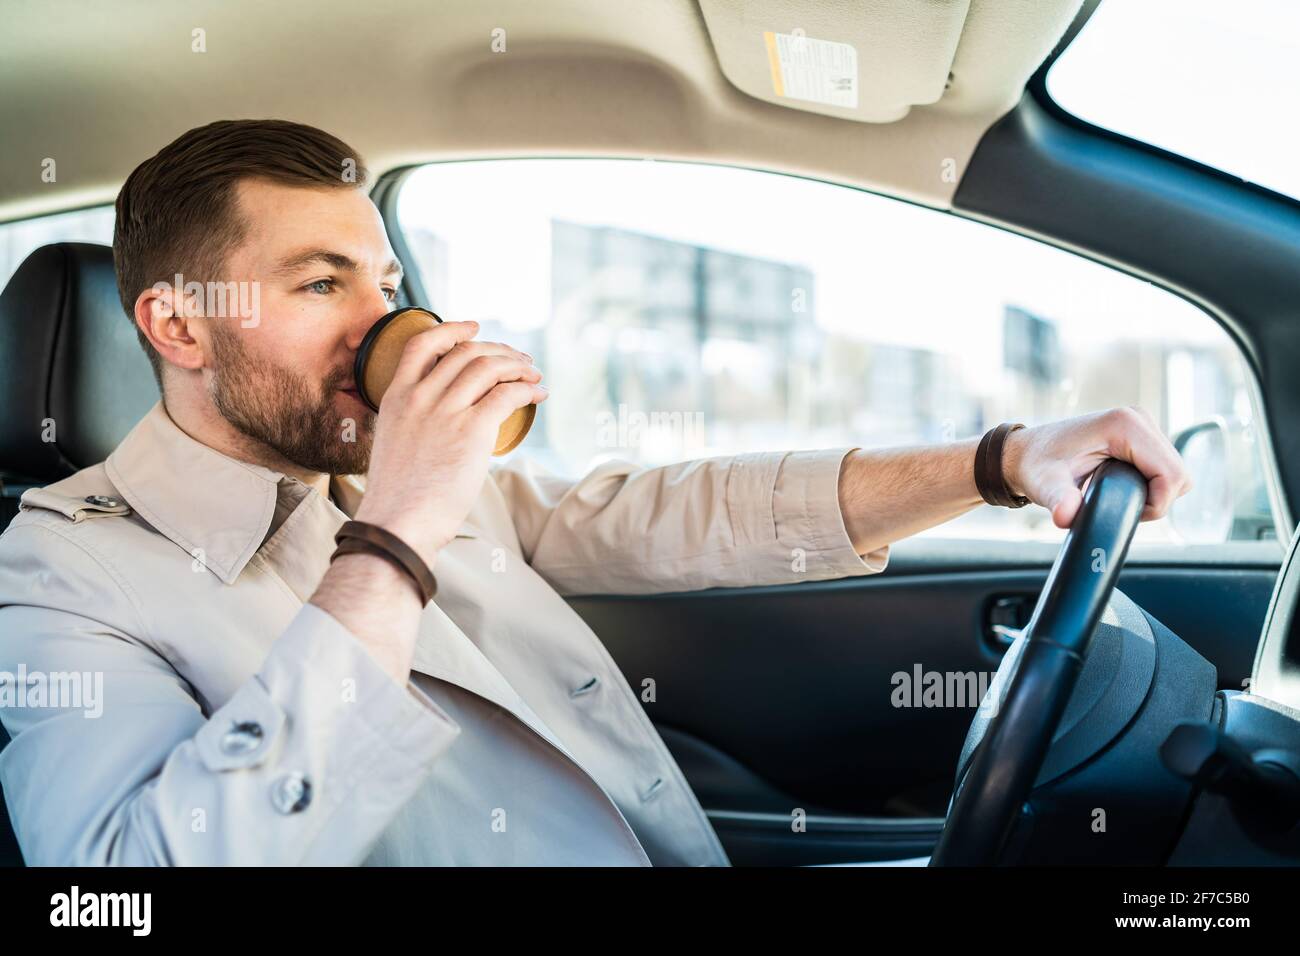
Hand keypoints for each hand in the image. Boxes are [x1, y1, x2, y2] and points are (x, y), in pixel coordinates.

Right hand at [353, 320, 547, 565]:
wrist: (399, 524)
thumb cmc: (399, 497)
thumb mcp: (396, 444)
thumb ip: (415, 424)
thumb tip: (441, 426)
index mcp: (395, 396)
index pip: (422, 343)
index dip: (452, 329)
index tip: (474, 327)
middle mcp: (419, 396)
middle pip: (466, 352)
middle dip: (499, 350)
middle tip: (520, 360)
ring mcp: (444, 411)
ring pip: (489, 367)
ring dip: (518, 366)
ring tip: (533, 376)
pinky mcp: (471, 431)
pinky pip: (507, 395)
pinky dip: (527, 390)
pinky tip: (537, 396)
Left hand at [1001, 407, 1191, 528]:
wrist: (1025, 452)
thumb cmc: (1035, 465)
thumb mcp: (1045, 485)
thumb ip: (1059, 500)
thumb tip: (1066, 516)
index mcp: (1125, 425)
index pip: (1171, 474)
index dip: (1157, 503)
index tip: (1128, 513)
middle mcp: (1138, 418)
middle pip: (1178, 474)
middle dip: (1156, 499)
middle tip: (1120, 507)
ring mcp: (1142, 424)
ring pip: (1174, 471)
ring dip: (1154, 493)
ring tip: (1118, 498)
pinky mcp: (1140, 434)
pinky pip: (1164, 466)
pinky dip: (1151, 484)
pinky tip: (1122, 488)